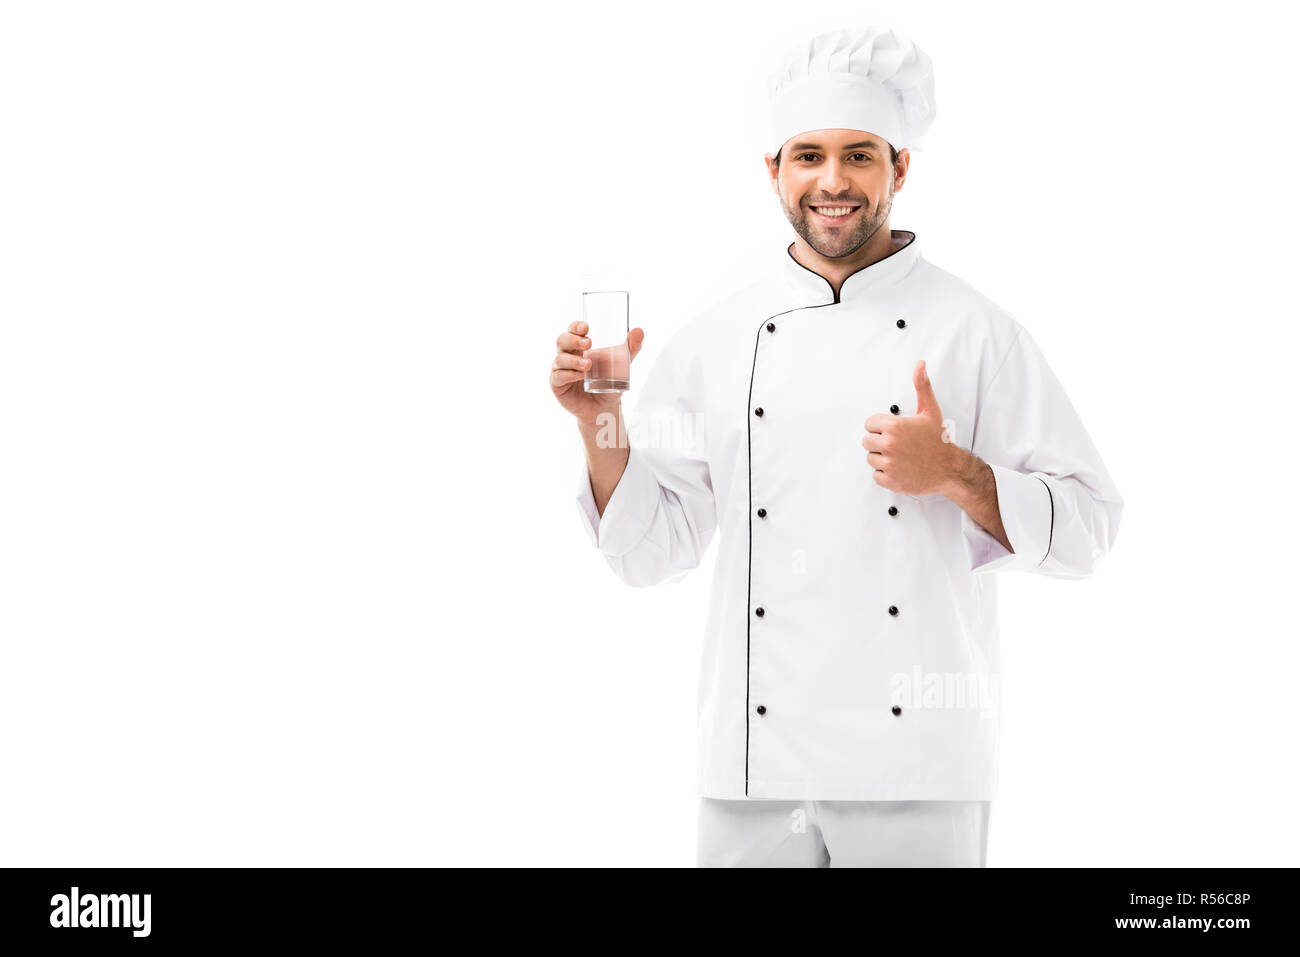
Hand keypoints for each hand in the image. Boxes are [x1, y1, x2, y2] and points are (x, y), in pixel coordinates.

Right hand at [550, 320, 645, 427]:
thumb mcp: (621, 364)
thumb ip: (630, 348)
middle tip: (589, 343)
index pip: (572, 330)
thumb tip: (639, 330)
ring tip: (588, 364)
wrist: (604, 407)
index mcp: (579, 346)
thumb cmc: (608, 383)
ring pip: (559, 359)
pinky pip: (558, 377)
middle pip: (561, 340)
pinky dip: (569, 375)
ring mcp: (560, 370)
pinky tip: (581, 376)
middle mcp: (567, 355)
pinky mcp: (557, 385)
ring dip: (573, 360)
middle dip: (573, 340)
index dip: (576, 326)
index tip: (586, 327)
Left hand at [862, 359, 963, 495]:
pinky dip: (886, 474)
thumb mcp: (930, 410)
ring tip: (900, 457)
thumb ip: (921, 386)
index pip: (869, 424)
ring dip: (882, 458)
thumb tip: (920, 365)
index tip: (894, 431)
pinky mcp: (890, 480)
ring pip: (871, 458)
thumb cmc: (939, 441)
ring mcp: (889, 464)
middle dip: (879, 442)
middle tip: (898, 445)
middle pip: (866, 441)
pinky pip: (876, 476)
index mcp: (895, 426)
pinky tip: (900, 468)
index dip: (881, 427)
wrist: (950, 468)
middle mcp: (889, 445)